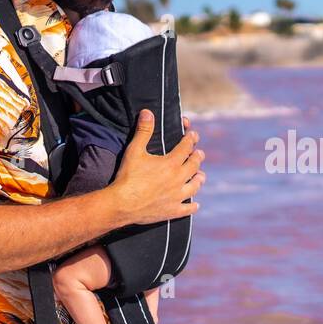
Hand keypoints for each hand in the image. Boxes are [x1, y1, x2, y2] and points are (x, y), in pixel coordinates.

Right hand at [108, 109, 204, 225]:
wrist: (122, 204)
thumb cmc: (127, 176)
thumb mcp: (134, 150)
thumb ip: (144, 131)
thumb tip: (148, 112)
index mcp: (171, 163)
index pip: (186, 147)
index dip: (191, 138)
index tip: (193, 134)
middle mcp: (178, 179)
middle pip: (194, 165)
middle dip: (197, 157)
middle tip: (199, 153)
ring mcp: (177, 196)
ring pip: (195, 186)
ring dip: (199, 179)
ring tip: (200, 176)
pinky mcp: (172, 211)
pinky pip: (188, 209)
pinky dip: (192, 206)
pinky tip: (195, 205)